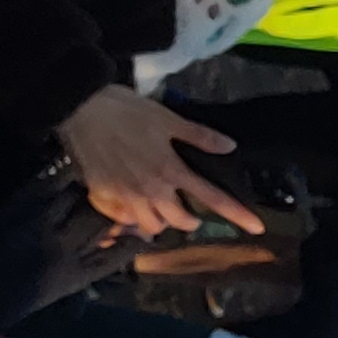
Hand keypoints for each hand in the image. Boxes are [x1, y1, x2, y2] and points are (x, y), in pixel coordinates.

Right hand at [55, 87, 263, 237]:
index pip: (212, 198)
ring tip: (161, 208)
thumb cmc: (126, 110)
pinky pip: (124, 221)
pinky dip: (132, 219)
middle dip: (190, 220)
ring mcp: (127, 198)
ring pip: (152, 227)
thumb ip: (199, 136)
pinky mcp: (104, 197)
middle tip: (188, 209)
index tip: (258, 228)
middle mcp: (152, 191)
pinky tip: (133, 207)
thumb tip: (229, 146)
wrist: (80, 109)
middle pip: (181, 223)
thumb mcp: (167, 118)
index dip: (237, 214)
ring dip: (161, 222)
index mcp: (172, 171)